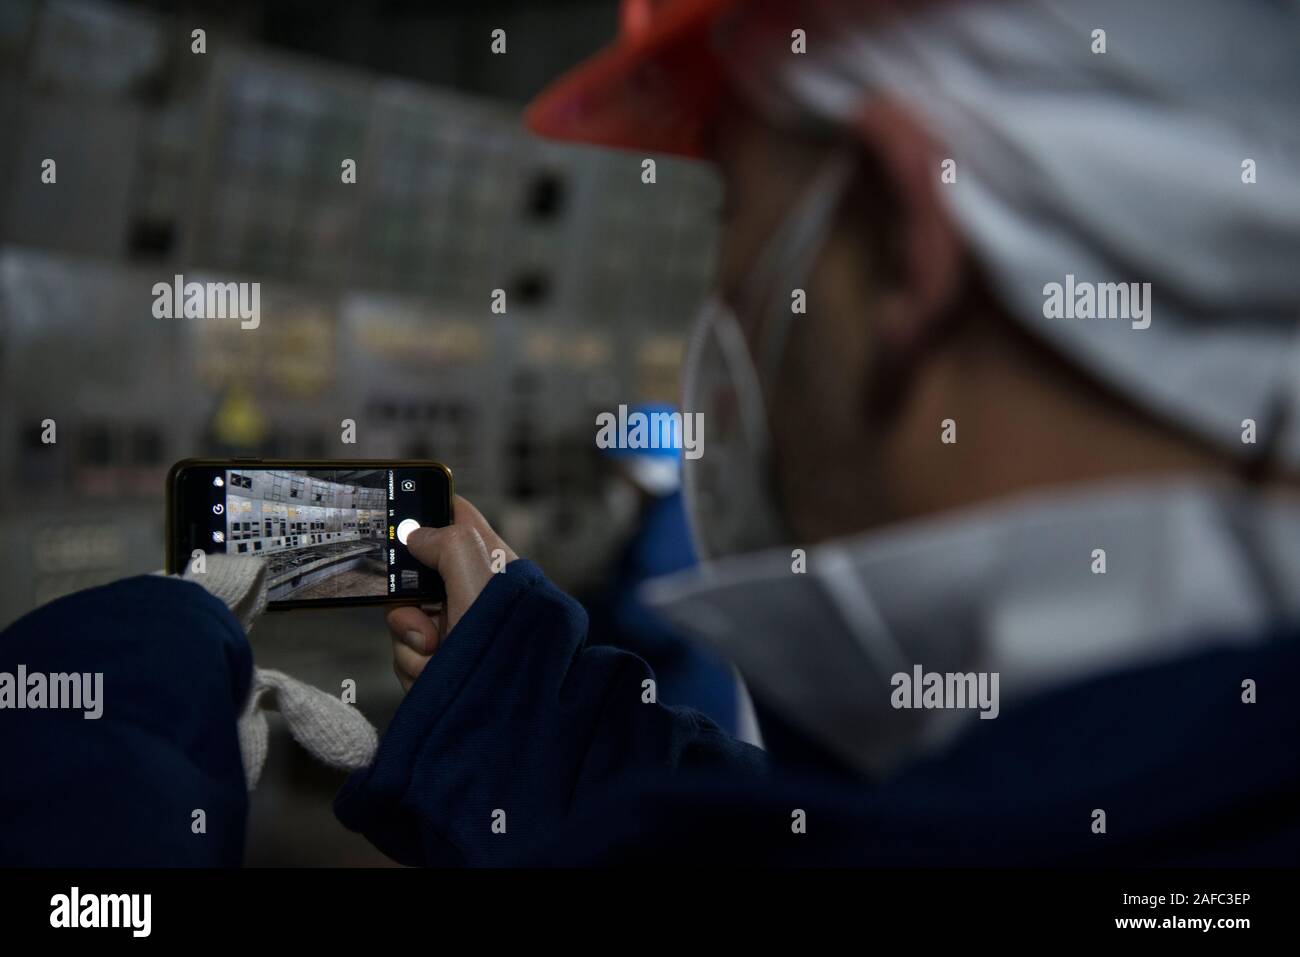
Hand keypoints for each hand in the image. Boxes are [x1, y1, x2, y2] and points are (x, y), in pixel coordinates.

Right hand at [386, 495, 517, 691]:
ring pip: (405, 619)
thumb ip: (449, 545)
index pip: (456, 518)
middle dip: (409, 601)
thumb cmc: (507, 646)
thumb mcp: (479, 583)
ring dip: (413, 641)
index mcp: (490, 562)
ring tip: (440, 653)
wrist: (505, 719)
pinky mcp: (442, 661)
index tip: (402, 520)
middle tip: (427, 617)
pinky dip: (415, 667)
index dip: (428, 512)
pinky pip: (407, 654)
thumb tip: (417, 534)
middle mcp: (471, 592)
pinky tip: (436, 674)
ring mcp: (454, 629)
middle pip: (414, 574)